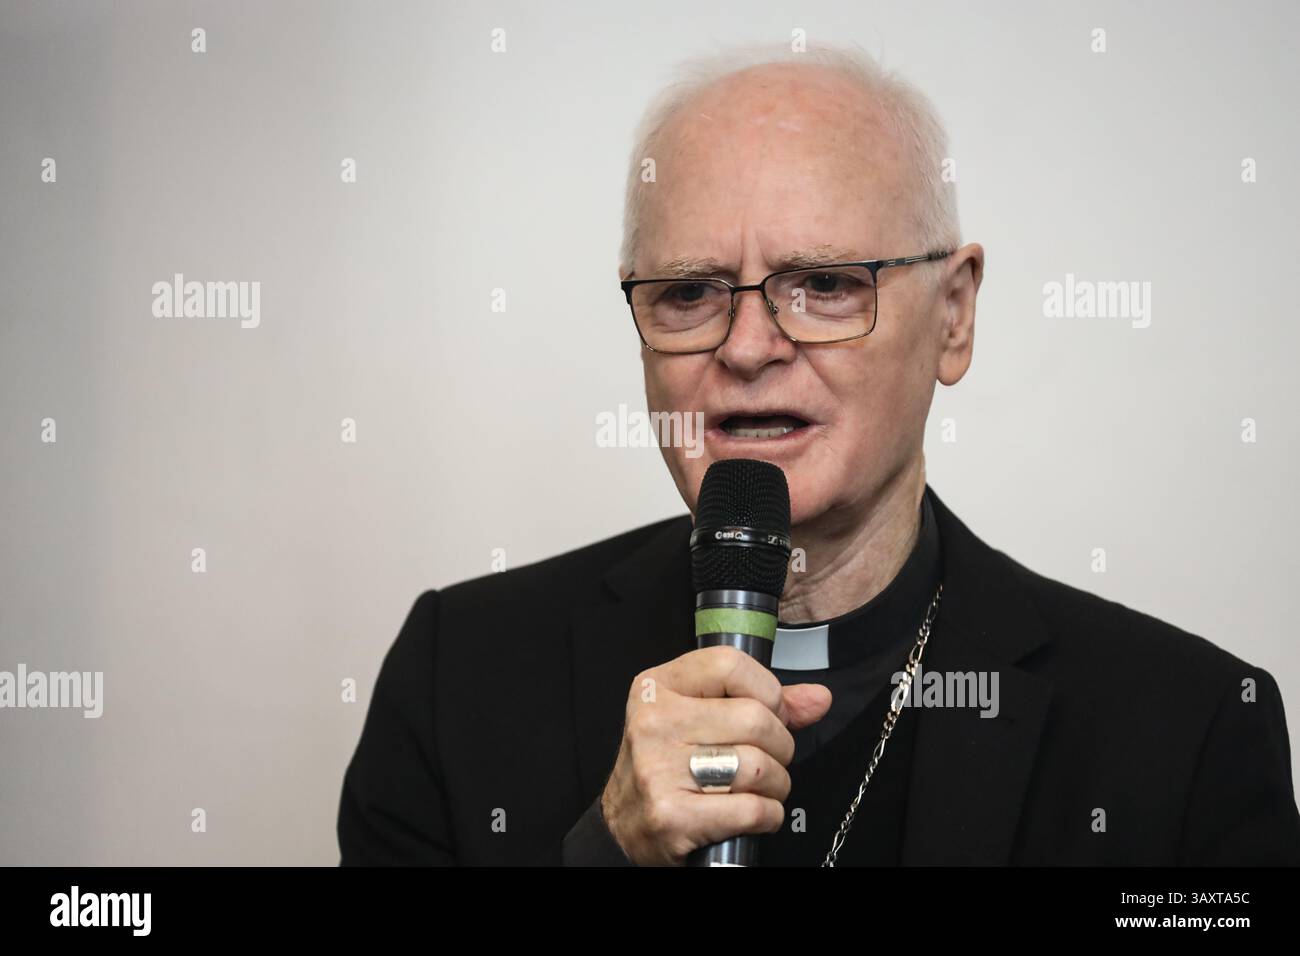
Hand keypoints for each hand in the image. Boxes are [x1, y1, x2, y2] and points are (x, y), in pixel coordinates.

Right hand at [599, 644, 831, 864]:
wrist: (623, 825)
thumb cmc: (666, 765)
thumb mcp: (699, 718)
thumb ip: (762, 703)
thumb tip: (819, 698)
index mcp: (657, 687)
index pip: (731, 665)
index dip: (767, 691)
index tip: (769, 713)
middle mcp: (653, 722)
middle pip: (755, 719)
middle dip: (780, 746)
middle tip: (770, 760)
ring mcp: (658, 769)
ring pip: (759, 766)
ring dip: (776, 784)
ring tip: (761, 788)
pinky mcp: (671, 815)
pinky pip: (751, 809)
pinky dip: (768, 815)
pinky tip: (754, 813)